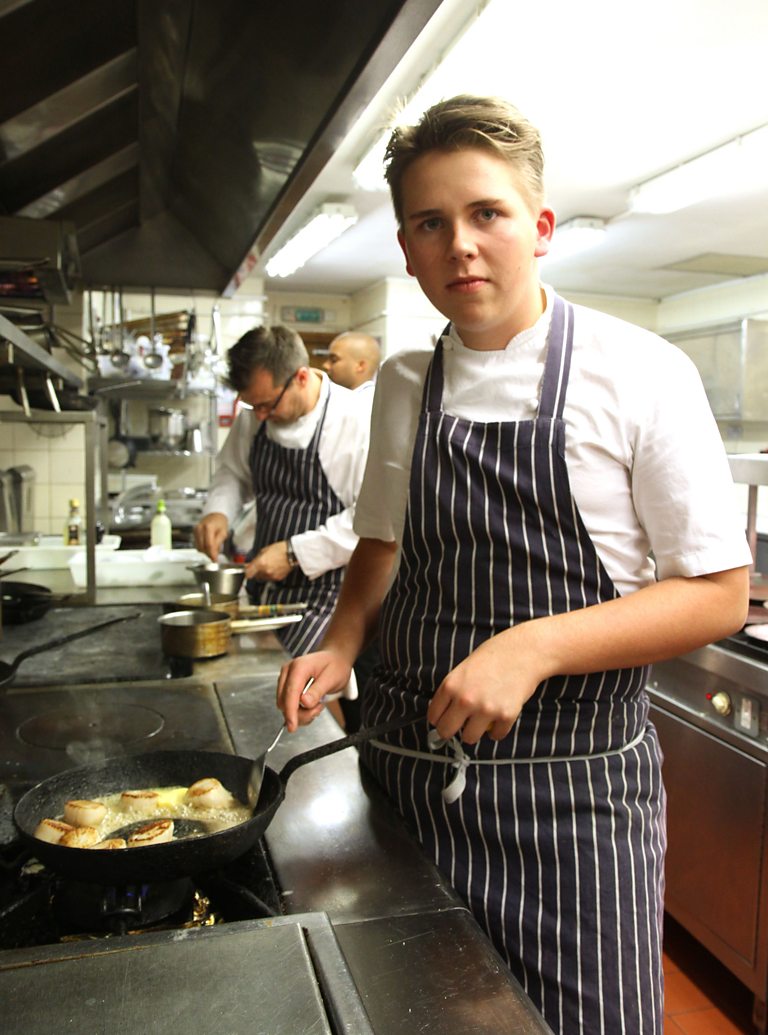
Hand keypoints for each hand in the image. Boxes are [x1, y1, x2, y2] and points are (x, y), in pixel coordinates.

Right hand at [194, 513, 228, 560]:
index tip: (215, 560)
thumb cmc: (220, 523)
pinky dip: (203, 548)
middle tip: (215, 558)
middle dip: (208, 554)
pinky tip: (208, 547)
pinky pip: (197, 544)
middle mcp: (199, 529)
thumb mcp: (223, 533)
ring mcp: (195, 531)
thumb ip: (218, 544)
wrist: (215, 515)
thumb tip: (214, 555)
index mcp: (208, 527)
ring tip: (213, 551)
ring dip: (205, 552)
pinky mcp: (194, 533)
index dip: (212, 554)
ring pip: (199, 547)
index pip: (209, 545)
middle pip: (202, 547)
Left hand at [245, 540, 293, 581]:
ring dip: (263, 574)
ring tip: (268, 566)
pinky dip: (270, 575)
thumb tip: (252, 563)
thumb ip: (257, 558)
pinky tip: (274, 568)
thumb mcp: (264, 550)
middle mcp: (265, 571)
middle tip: (259, 566)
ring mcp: (272, 576)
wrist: (292, 553)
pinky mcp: (278, 578)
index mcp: (261, 563)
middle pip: (255, 576)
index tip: (248, 569)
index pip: (248, 573)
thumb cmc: (280, 549)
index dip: (247, 571)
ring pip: (263, 578)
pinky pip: (270, 578)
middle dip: (256, 572)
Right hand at [277, 650, 352, 731]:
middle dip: (300, 712)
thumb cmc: (335, 666)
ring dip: (301, 712)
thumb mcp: (332, 678)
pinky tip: (311, 704)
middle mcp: (288, 672)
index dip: (290, 711)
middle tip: (319, 708)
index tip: (292, 726)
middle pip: (284, 702)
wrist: (334, 659)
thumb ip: (317, 691)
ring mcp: (286, 679)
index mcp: (299, 667)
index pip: (290, 693)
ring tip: (317, 705)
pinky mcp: (287, 686)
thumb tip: (304, 703)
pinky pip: (288, 704)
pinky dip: (299, 710)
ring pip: (285, 706)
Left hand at [428, 625, 545, 744]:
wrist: (523, 652)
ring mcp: (485, 709)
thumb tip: (443, 714)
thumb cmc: (494, 656)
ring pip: (469, 738)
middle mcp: (465, 699)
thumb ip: (453, 691)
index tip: (444, 720)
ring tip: (481, 721)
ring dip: (474, 732)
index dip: (438, 719)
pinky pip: (496, 736)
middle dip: (451, 731)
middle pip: (446, 731)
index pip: (433, 716)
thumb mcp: (463, 669)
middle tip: (459, 726)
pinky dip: (498, 730)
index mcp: (451, 685)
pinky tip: (499, 717)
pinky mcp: (506, 716)